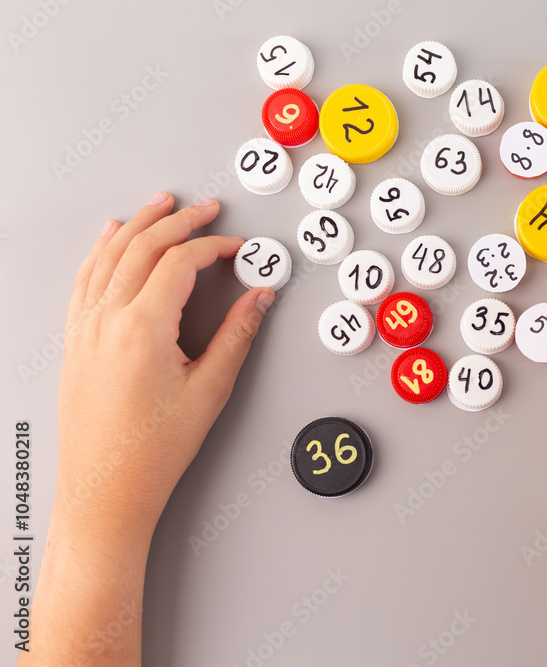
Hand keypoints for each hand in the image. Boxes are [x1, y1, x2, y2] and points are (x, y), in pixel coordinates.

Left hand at [20, 192, 271, 666]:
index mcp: (142, 328)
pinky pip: (85, 279)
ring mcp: (85, 328)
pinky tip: (108, 239)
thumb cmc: (152, 452)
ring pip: (109, 256)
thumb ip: (237, 336)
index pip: (181, 263)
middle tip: (206, 208)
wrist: (104, 491)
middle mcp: (107, 320)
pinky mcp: (76, 341)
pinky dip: (100, 251)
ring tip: (159, 204)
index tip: (238, 248)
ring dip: (137, 224)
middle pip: (143, 247)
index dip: (214, 247)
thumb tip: (258, 299)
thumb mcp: (209, 391)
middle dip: (178, 221)